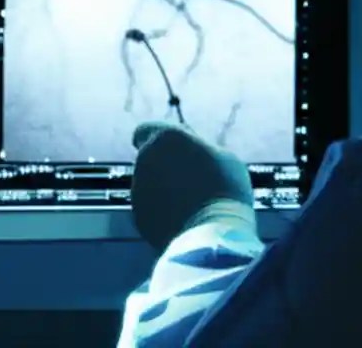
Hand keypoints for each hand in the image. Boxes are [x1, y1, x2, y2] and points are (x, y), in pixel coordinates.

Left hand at [130, 122, 255, 251]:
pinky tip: (187, 219)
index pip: (145, 130)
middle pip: (151, 158)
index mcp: (165, 137)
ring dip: (166, 189)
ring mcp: (138, 189)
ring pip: (150, 184)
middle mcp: (144, 160)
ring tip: (195, 203)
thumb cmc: (224, 187)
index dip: (159, 138)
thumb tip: (190, 151)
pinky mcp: (139, 216)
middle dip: (167, 165)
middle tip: (195, 178)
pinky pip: (151, 208)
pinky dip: (164, 211)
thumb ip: (197, 148)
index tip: (177, 148)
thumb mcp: (222, 156)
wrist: (212, 232)